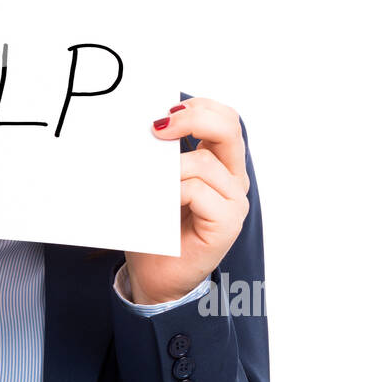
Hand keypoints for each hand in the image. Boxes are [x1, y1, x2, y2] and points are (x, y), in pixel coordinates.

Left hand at [123, 97, 250, 304]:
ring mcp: (233, 200)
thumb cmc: (154, 227)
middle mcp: (232, 179)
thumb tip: (147, 126)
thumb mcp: (156, 180)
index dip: (198, 107)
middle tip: (157, 127)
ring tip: (146, 185)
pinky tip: (157, 205)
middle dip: (193, 118)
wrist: (155, 275)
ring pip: (204, 162)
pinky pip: (198, 190)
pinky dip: (172, 193)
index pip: (224, 118)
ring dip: (168, 170)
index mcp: (219, 163)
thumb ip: (161, 154)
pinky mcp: (228, 222)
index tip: (163, 113)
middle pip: (230, 127)